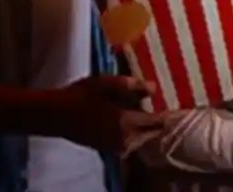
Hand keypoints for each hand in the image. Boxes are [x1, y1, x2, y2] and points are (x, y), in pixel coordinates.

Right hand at [45, 75, 164, 155]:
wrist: (56, 115)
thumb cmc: (82, 95)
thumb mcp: (107, 83)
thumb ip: (133, 86)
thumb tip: (154, 88)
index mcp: (127, 123)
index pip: (158, 122)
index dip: (167, 113)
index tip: (175, 102)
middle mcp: (126, 139)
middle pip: (152, 132)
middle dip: (156, 119)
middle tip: (155, 102)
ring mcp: (118, 147)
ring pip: (142, 137)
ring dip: (144, 124)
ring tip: (138, 105)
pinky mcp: (111, 150)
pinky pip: (131, 141)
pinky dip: (134, 130)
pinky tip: (126, 114)